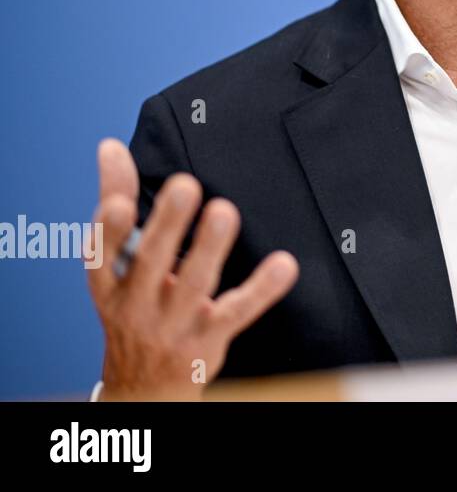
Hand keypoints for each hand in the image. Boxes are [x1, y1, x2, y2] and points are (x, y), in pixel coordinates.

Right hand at [86, 138, 298, 399]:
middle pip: (149, 263)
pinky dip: (262, 289)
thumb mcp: (114, 263)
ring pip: (193, 285)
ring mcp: (175, 322)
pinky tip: (284, 264)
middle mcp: (137, 303)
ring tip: (224, 212)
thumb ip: (115, 200)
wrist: (144, 382)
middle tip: (186, 187)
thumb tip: (110, 146)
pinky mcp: (210, 336)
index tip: (118, 201)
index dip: (108, 230)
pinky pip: (239, 311)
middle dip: (166, 226)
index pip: (101, 255)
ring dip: (209, 248)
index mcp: (110, 282)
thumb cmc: (133, 302)